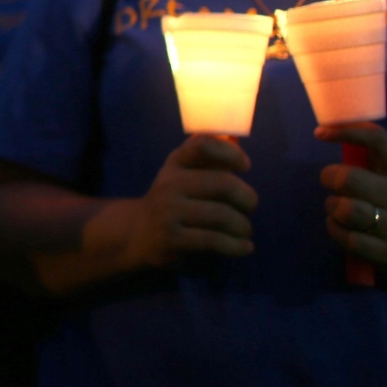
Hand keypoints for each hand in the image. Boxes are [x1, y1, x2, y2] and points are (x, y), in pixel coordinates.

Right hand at [122, 134, 257, 268]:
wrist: (137, 233)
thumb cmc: (172, 200)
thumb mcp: (182, 174)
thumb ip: (207, 159)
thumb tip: (236, 139)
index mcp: (175, 163)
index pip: (202, 146)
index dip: (229, 153)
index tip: (245, 166)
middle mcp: (170, 184)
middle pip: (222, 183)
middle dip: (247, 197)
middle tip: (250, 206)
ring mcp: (169, 212)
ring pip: (221, 215)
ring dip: (243, 225)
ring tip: (244, 230)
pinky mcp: (172, 239)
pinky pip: (214, 241)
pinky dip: (237, 246)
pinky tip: (245, 247)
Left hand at [317, 123, 386, 294]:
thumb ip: (371, 157)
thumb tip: (330, 132)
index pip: (377, 141)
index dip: (346, 132)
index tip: (320, 133)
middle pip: (351, 179)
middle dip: (330, 177)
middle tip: (329, 180)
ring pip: (348, 210)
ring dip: (332, 206)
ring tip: (335, 206)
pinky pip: (350, 239)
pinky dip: (334, 229)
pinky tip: (337, 225)